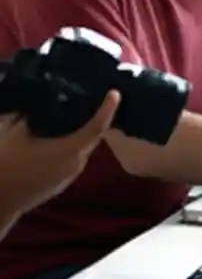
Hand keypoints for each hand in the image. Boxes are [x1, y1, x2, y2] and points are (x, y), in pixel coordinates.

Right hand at [0, 90, 119, 218]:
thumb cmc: (6, 165)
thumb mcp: (15, 134)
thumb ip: (30, 117)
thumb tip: (37, 106)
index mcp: (71, 150)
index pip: (98, 127)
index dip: (108, 108)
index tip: (114, 94)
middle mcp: (77, 164)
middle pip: (93, 137)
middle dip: (94, 119)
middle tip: (93, 100)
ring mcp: (70, 176)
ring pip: (82, 149)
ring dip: (80, 134)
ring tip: (73, 117)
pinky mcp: (61, 184)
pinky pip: (72, 160)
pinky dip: (70, 147)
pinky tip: (57, 139)